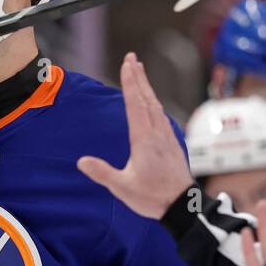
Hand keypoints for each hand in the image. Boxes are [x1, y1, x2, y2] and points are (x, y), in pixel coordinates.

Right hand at [77, 53, 195, 218]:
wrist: (183, 207)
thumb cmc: (152, 197)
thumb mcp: (122, 188)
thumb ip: (102, 173)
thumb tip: (82, 161)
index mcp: (144, 140)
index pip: (135, 104)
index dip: (130, 83)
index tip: (127, 64)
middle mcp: (157, 133)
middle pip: (147, 99)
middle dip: (138, 77)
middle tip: (132, 58)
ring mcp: (167, 137)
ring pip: (156, 106)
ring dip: (147, 88)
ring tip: (140, 73)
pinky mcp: (172, 144)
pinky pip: (162, 116)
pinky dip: (154, 103)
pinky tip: (152, 104)